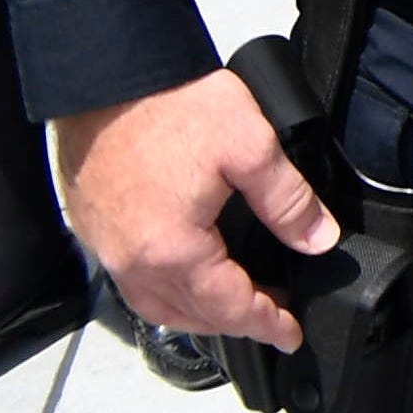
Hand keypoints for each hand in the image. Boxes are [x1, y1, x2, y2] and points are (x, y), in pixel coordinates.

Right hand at [58, 69, 328, 348]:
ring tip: (236, 302)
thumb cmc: (172, 107)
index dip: (266, 324)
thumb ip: (289, 201)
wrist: (107, 78)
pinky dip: (166, 291)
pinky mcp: (94, 228)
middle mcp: (132, 261)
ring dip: (198, 313)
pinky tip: (188, 275)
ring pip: (157, 304)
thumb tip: (318, 239)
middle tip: (271, 317)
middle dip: (234, 323)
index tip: (291, 334)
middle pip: (189, 316)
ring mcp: (107, 248)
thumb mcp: (252, 147)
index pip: (228, 307)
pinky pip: (133, 281)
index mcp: (173, 250)